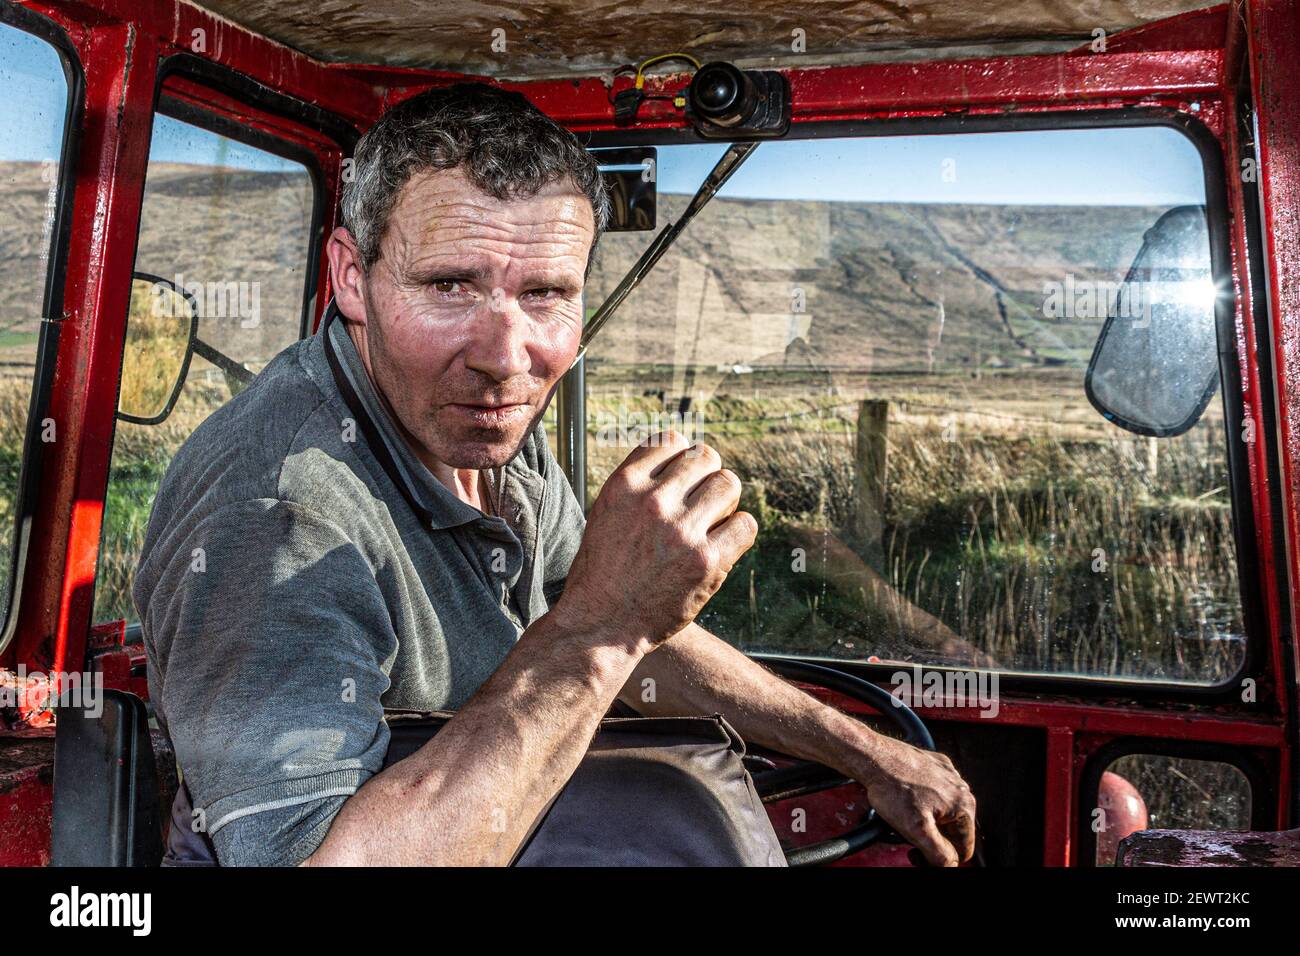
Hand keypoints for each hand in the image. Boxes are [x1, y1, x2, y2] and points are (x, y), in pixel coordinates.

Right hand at [556, 430, 757, 649]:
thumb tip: (678, 456)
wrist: (600, 625)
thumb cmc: (603, 572)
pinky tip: (722, 545)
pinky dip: (739, 532)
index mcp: (624, 485)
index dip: (680, 458)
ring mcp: (681, 531)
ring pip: (729, 484)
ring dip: (725, 501)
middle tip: (700, 505)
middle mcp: (653, 502)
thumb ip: (638, 486)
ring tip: (711, 523)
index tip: (679, 482)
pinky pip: (745, 525)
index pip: (671, 442)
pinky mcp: (706, 562)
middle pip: (705, 457)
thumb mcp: (606, 513)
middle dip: (706, 477)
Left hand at [852, 735, 976, 866]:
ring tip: (904, 814)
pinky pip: (935, 793)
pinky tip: (905, 798)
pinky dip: (922, 801)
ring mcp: (949, 775)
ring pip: (943, 813)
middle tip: (907, 833)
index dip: (940, 858)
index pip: (963, 850)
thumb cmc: (892, 788)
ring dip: (926, 820)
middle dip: (932, 837)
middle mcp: (962, 788)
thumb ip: (940, 854)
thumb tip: (951, 865)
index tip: (916, 853)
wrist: (873, 757)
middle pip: (953, 831)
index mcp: (964, 805)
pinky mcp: (936, 766)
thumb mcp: (916, 830)